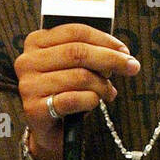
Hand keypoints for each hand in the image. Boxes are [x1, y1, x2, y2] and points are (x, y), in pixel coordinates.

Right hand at [14, 23, 139, 159]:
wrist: (50, 128)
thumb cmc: (66, 90)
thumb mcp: (75, 66)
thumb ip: (91, 51)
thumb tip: (122, 52)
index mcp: (36, 42)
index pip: (75, 31)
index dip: (105, 40)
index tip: (125, 51)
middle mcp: (27, 61)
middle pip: (78, 52)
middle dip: (111, 59)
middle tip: (132, 67)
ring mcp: (29, 85)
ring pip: (80, 76)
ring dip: (103, 85)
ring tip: (109, 92)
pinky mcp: (35, 108)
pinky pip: (74, 99)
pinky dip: (92, 100)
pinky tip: (96, 102)